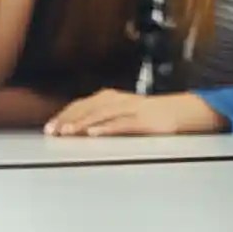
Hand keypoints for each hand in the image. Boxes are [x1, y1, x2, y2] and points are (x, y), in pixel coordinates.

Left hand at [44, 90, 226, 136]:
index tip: (49, 127)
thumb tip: (74, 124)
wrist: (183, 110)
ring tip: (67, 132)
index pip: (80, 105)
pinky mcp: (145, 121)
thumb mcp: (121, 110)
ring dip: (82, 123)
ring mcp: (131, 109)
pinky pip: (123, 124)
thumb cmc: (149, 114)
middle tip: (52, 131)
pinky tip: (95, 134)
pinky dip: (107, 128)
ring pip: (102, 115)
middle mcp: (117, 100)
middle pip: (87, 109)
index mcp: (109, 97)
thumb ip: (101, 115)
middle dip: (67, 120)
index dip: (64, 115)